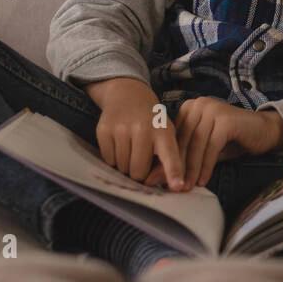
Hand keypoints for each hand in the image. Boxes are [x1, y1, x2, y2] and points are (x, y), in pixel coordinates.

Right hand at [87, 77, 187, 191]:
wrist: (128, 94)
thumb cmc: (152, 122)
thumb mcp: (165, 133)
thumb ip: (166, 159)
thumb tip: (155, 184)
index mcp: (164, 131)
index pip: (170, 155)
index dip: (174, 172)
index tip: (178, 187)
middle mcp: (143, 128)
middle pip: (138, 172)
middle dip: (139, 172)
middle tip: (141, 158)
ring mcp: (121, 128)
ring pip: (122, 168)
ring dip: (126, 165)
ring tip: (131, 147)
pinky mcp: (104, 130)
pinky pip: (108, 160)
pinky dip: (113, 158)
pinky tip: (119, 143)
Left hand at [142, 99, 282, 188]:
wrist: (265, 131)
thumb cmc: (233, 140)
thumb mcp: (205, 148)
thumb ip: (186, 157)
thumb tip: (158, 176)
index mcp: (189, 107)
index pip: (174, 136)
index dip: (168, 160)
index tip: (163, 180)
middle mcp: (199, 104)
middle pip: (183, 140)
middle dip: (178, 167)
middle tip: (174, 187)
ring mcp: (213, 109)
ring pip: (196, 145)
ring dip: (192, 169)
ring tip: (188, 186)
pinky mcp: (225, 119)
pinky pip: (211, 147)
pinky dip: (206, 166)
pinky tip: (204, 180)